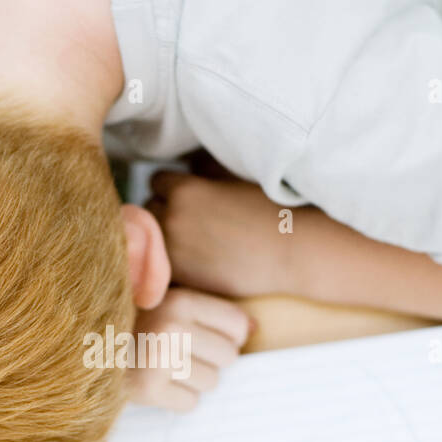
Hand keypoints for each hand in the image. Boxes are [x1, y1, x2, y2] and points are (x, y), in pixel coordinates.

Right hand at [125, 287, 252, 411]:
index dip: (226, 335)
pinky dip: (178, 399)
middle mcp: (171, 328)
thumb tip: (254, 328)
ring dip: (194, 380)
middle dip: (210, 359)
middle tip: (180, 354)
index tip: (202, 336)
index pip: (237, 327)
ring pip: (212, 382)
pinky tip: (159, 383)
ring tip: (166, 367)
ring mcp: (158, 360)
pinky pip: (190, 403)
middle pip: (229, 357)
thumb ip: (209, 311)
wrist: (80, 344)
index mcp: (179, 300)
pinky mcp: (148, 389)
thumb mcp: (167, 302)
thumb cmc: (134, 323)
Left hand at [146, 171, 295, 297]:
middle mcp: (172, 219)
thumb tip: (188, 165)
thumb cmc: (270, 209)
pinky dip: (171, 261)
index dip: (173, 186)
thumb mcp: (234, 175)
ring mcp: (173, 251)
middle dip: (165, 211)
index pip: (157, 181)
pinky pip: (160, 263)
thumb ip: (204, 168)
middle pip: (149, 209)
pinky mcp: (181, 277)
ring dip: (163, 236)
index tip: (190, 195)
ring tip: (191, 240)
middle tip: (191, 219)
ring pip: (152, 238)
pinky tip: (194, 259)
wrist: (291, 251)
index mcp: (184, 190)